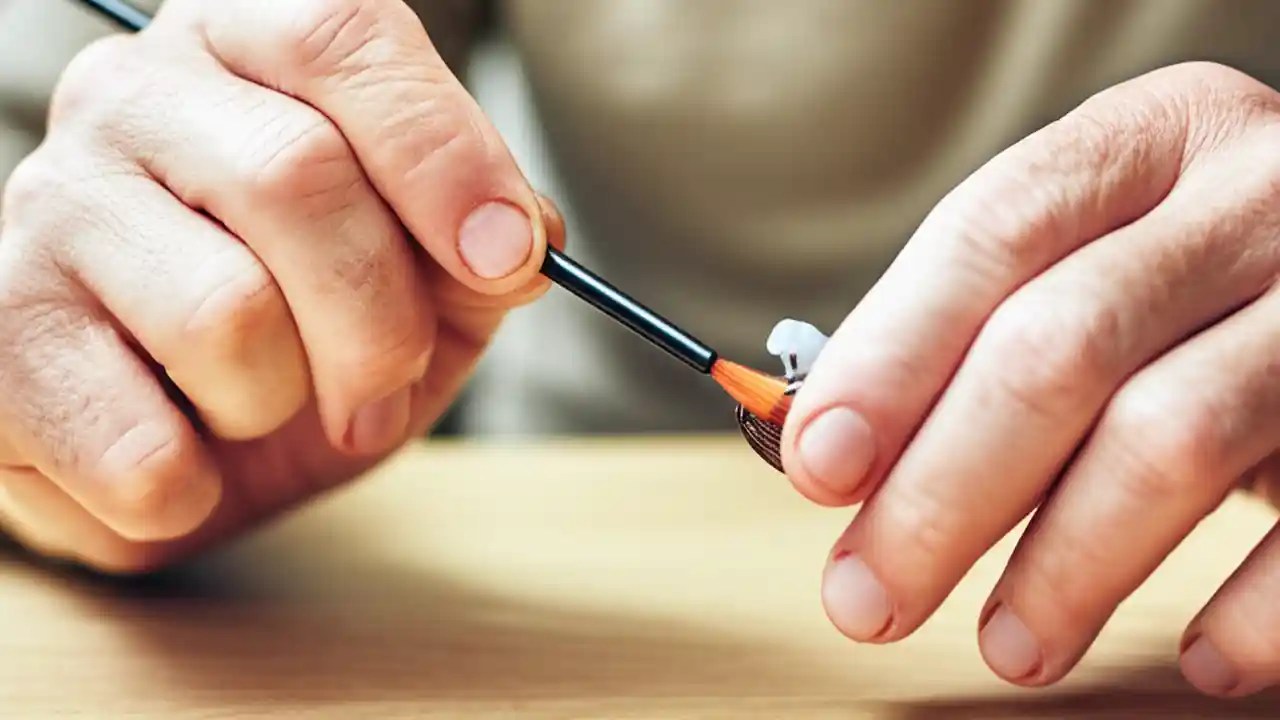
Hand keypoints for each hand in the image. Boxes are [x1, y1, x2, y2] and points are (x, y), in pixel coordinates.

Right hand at [0, 0, 556, 571]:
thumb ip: (479, 251)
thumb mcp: (425, 280)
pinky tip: (181, 452)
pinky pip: (140, 448)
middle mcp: (133, 96)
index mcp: (247, 45)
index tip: (514, 255)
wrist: (166, 431)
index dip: (445, 154)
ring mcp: (49, 204)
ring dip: (283, 404)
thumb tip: (522, 246)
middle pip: (296, 176)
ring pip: (225, 314)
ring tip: (262, 407)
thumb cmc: (307, 330)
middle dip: (380, 321)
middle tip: (383, 388)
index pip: (342, 37)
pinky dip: (196, 487)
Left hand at [782, 62, 1279, 697]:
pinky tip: (1198, 655)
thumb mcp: (1097, 247)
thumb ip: (979, 322)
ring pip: (1171, 436)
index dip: (891, 358)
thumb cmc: (1195, 274)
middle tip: (868, 597)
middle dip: (943, 491)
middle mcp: (1249, 197)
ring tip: (1009, 646)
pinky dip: (1254, 602)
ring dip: (1068, 565)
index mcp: (1149, 140)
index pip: (990, 235)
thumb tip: (831, 450)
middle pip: (1059, 347)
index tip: (819, 466)